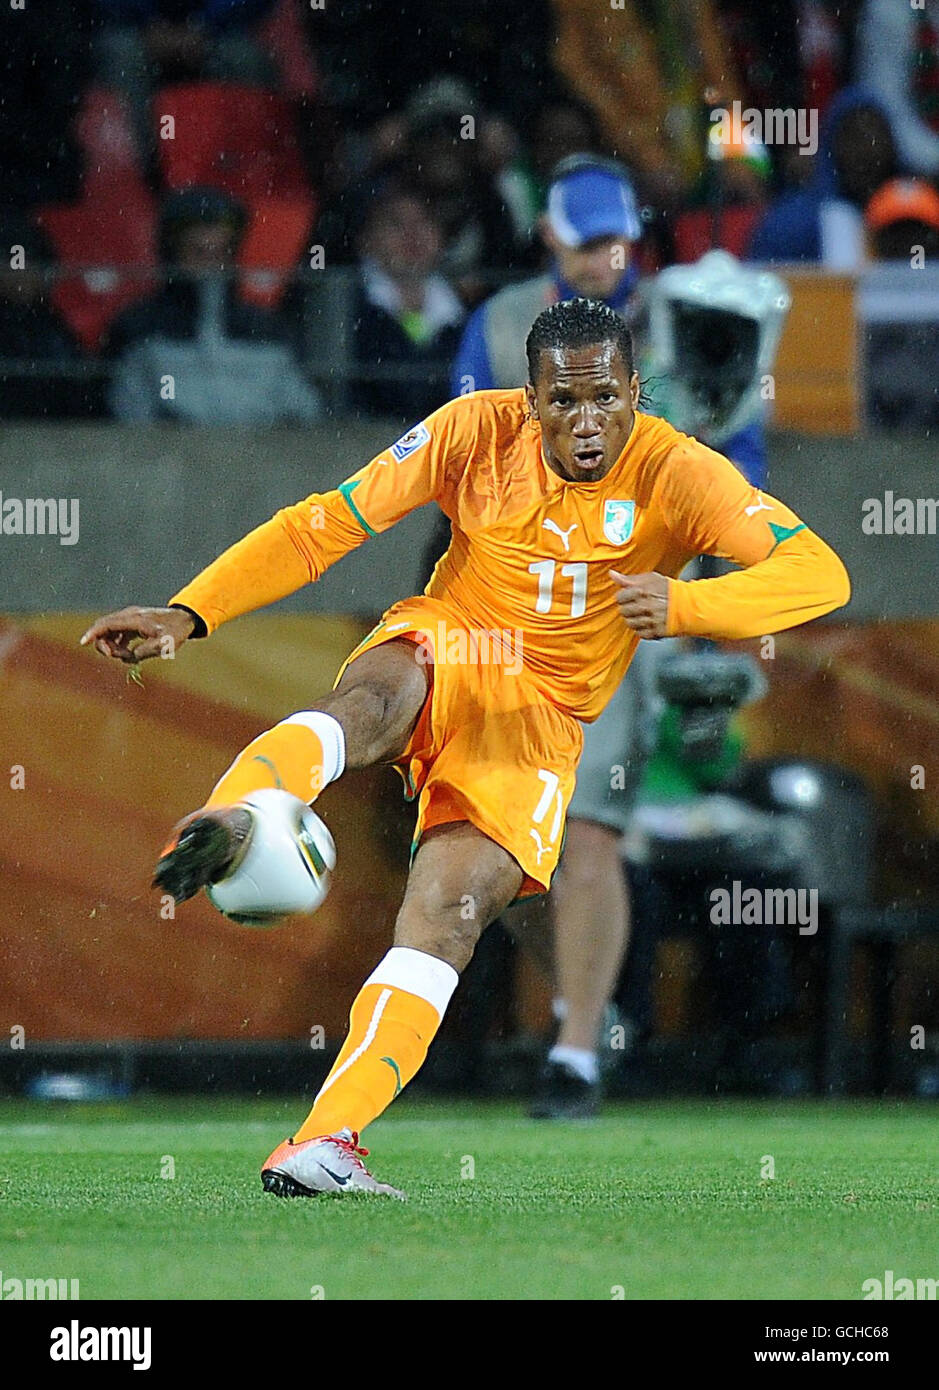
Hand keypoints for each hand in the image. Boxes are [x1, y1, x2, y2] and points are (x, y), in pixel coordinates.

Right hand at [80, 606, 194, 663]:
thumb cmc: (176, 631)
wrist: (186, 619)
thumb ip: (146, 651)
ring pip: (110, 632)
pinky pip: (118, 634)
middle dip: (104, 644)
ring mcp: (130, 619)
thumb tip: (130, 655)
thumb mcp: (165, 645)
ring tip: (129, 656)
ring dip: (113, 646)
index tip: (83, 643)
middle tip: (118, 656)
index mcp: (134, 619)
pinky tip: (130, 654)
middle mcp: (129, 616)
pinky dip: (119, 645)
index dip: (93, 633)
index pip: (107, 624)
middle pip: (104, 627)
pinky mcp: (133, 624)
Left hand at [611, 570, 669, 638]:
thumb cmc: (669, 590)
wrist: (689, 605)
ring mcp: (650, 620)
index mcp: (642, 591)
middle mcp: (645, 606)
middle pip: (623, 611)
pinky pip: (639, 633)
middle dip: (628, 608)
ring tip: (643, 614)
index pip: (619, 597)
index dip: (623, 597)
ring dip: (634, 619)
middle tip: (637, 605)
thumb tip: (612, 574)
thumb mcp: (650, 578)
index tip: (629, 596)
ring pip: (630, 623)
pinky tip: (648, 622)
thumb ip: (629, 578)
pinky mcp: (655, 632)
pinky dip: (642, 629)